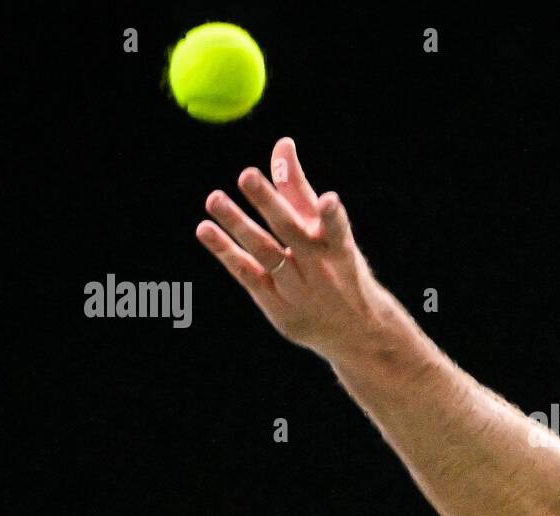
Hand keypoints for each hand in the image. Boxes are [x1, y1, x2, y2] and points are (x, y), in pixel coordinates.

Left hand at [195, 137, 403, 362]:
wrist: (353, 330)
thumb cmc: (336, 266)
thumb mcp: (326, 230)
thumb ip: (298, 189)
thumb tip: (282, 142)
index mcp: (340, 248)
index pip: (337, 229)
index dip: (332, 216)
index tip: (328, 199)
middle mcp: (322, 270)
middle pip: (292, 234)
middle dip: (270, 204)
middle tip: (247, 174)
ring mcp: (299, 291)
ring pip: (266, 253)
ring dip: (238, 225)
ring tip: (214, 198)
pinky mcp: (278, 308)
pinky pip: (248, 275)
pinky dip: (226, 251)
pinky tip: (206, 229)